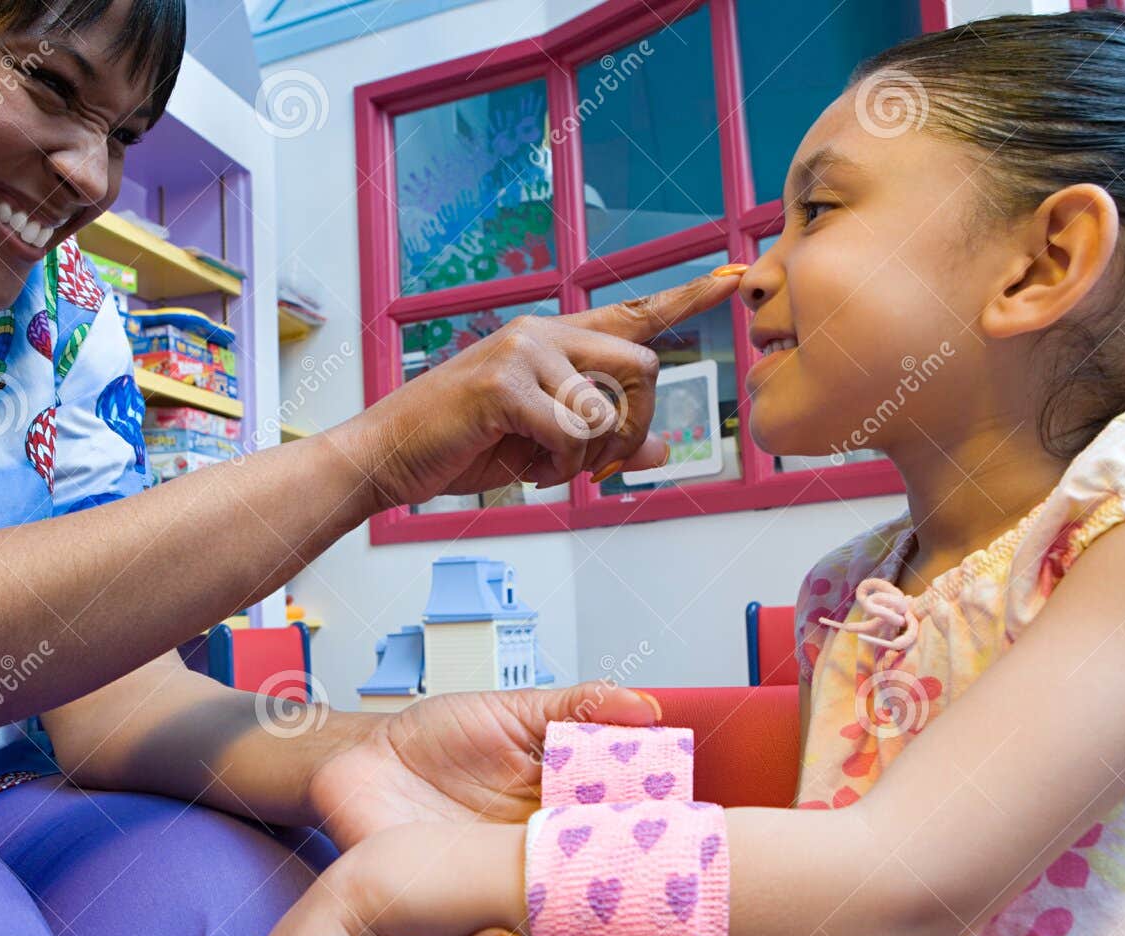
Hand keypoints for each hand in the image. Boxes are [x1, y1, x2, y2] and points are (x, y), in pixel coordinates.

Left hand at [307, 682, 699, 935]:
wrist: (365, 753)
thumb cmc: (441, 738)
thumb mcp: (516, 715)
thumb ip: (580, 712)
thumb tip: (649, 708)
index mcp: (568, 846)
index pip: (630, 894)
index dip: (669, 920)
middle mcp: (535, 890)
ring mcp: (488, 912)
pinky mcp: (436, 925)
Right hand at [342, 271, 743, 506]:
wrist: (389, 455)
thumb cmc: (463, 446)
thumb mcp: (544, 447)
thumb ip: (607, 443)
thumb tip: (665, 448)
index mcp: (555, 340)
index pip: (635, 312)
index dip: (688, 297)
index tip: (735, 276)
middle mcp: (543, 333)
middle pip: (642, 363)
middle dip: (636, 424)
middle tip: (603, 464)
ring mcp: (522, 352)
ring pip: (606, 407)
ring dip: (589, 457)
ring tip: (549, 468)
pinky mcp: (503, 384)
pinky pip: (571, 432)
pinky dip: (559, 467)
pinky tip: (529, 470)